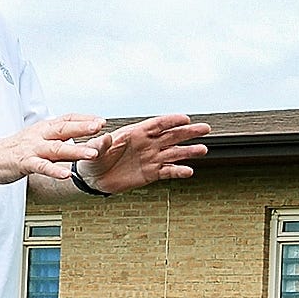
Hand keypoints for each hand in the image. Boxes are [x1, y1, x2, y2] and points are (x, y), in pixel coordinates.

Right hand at [0, 115, 105, 183]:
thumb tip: (80, 137)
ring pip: (56, 149)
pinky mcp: (24, 163)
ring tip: (93, 154)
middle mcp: (40, 136)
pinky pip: (41, 167)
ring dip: (75, 150)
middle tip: (100, 127)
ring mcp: (32, 149)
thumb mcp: (39, 139)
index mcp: (44, 129)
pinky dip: (54, 170)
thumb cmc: (16, 150)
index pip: (66, 119)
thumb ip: (59, 139)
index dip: (83, 119)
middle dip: (83, 128)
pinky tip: (66, 174)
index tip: (101, 121)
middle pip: (64, 129)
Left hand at [73, 113, 211, 194]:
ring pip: (174, 153)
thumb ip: (101, 144)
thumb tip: (106, 137)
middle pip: (172, 136)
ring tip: (203, 150)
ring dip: (189, 152)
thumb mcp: (93, 149)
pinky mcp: (152, 173)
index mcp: (135, 133)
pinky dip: (178, 171)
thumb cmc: (93, 159)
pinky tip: (188, 171)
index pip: (157, 125)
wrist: (94, 178)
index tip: (185, 118)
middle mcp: (147, 144)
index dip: (171, 121)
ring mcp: (152, 158)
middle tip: (205, 128)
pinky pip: (168, 171)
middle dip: (189, 132)